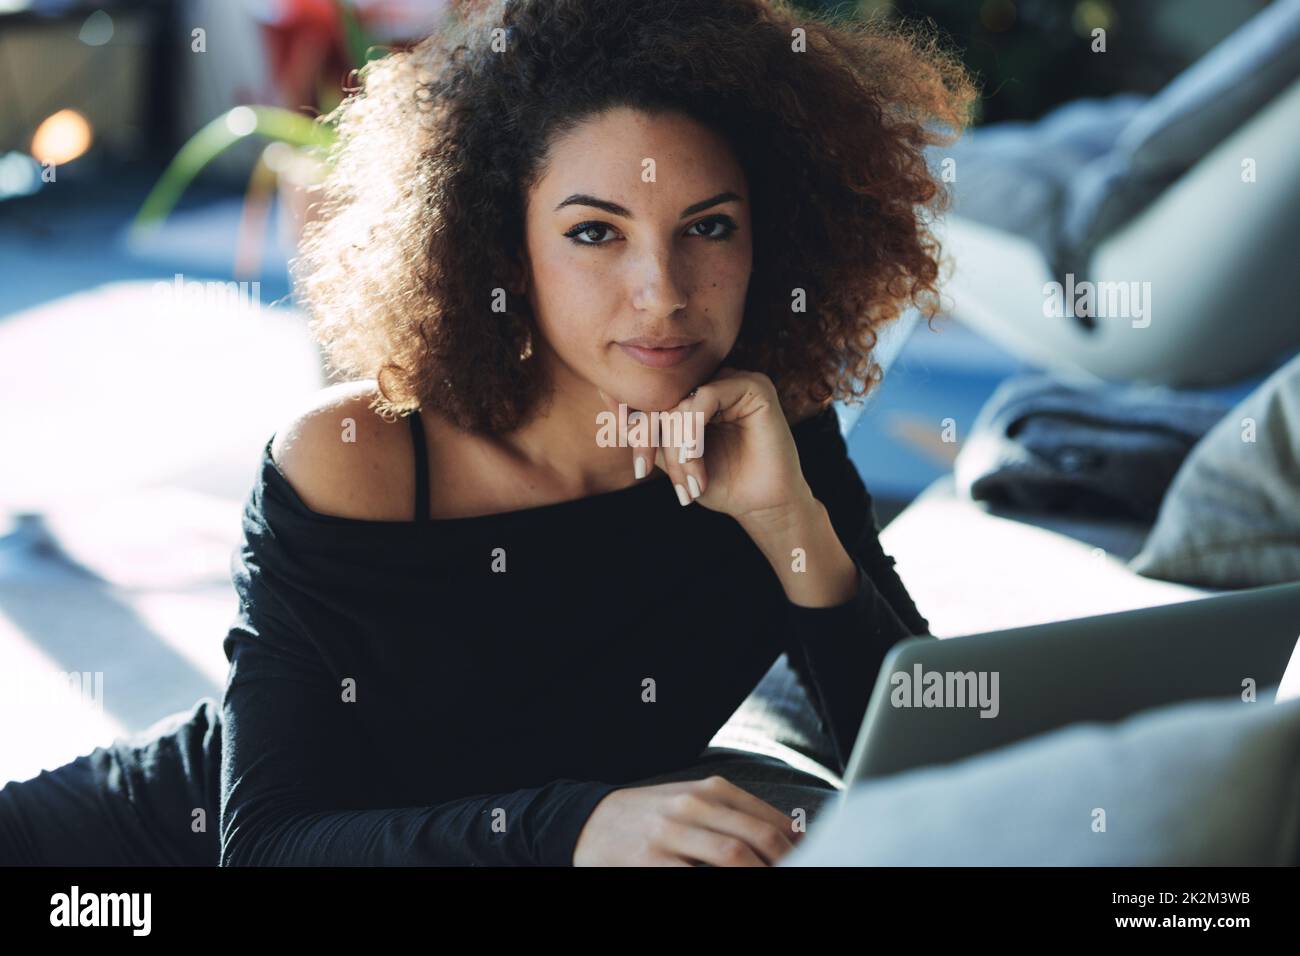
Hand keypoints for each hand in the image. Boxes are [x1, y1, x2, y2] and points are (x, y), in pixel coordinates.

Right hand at [572, 776, 806, 865]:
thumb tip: (791, 839)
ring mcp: (671, 834)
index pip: (770, 821)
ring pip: (734, 858)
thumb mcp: (693, 802)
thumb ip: (737, 816)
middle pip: (758, 839)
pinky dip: (722, 885)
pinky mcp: (651, 861)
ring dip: (760, 874)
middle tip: (802, 876)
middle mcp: (694, 807)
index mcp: (710, 790)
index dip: (798, 850)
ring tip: (776, 883)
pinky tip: (734, 889)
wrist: (587, 822)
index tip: (815, 865)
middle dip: (786, 864)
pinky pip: (696, 879)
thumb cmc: (650, 816)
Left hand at [599, 367, 818, 525]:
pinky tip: (696, 460)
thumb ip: (644, 430)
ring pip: (681, 401)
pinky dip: (693, 432)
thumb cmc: (719, 482)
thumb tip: (606, 396)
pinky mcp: (754, 386)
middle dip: (654, 442)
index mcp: (695, 392)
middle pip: (662, 397)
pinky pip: (705, 397)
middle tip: (658, 479)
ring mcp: (734, 379)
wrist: (762, 505)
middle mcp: (713, 380)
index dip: (635, 424)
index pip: (653, 395)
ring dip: (677, 446)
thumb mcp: (670, 456)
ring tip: (688, 482)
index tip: (637, 463)